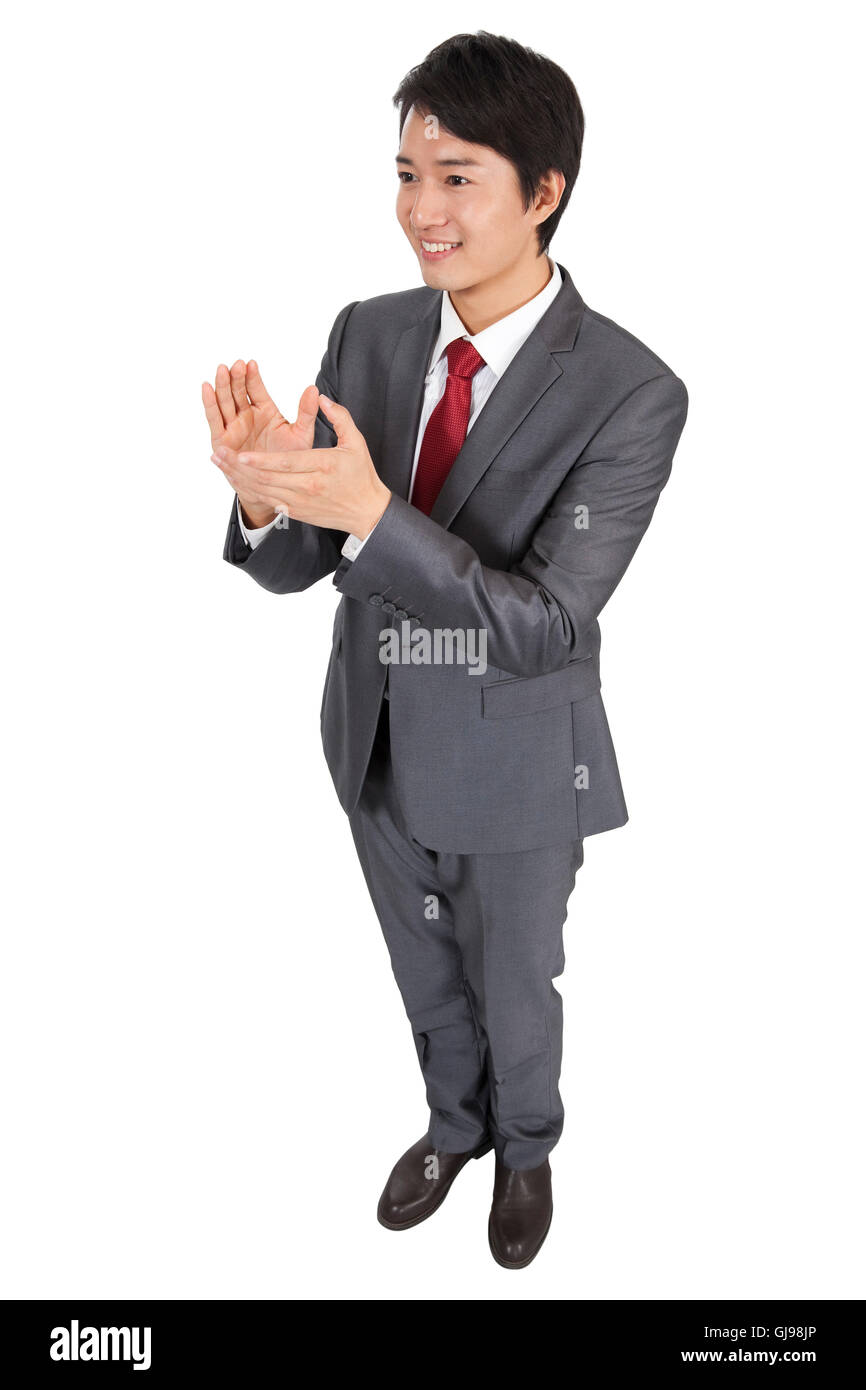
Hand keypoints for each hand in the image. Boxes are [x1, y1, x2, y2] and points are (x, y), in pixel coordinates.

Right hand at [201, 360, 318, 527]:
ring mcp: (233, 427)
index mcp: (265, 411)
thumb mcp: (301, 435)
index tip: (251, 363)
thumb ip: (306, 413)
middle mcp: (247, 416)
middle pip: (238, 391)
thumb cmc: (289, 461)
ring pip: (225, 402)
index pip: (256, 389)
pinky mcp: (222, 440)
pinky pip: (214, 419)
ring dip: (221, 386)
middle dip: (236, 377)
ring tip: (221, 370)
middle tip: (236, 364)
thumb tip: (314, 389)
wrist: (276, 487)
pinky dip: (209, 403)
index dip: (253, 376)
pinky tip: (207, 388)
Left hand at [211, 395, 391, 538]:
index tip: (240, 454)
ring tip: (220, 463)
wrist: (367, 512)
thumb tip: (319, 396)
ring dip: (239, 478)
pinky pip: (270, 501)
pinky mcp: (297, 512)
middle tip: (218, 453)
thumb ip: (338, 416)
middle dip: (239, 467)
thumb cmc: (361, 475)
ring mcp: (301, 502)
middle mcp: (308, 487)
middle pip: (268, 478)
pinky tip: (237, 479)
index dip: (260, 461)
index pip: (285, 464)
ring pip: (264, 490)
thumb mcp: (356, 442)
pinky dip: (251, 490)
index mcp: (322, 466)